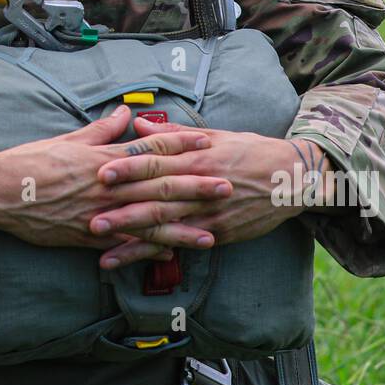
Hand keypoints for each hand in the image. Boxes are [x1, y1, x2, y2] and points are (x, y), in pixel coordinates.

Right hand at [0, 105, 232, 267]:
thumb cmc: (31, 161)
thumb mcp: (68, 138)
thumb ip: (101, 130)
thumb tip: (126, 112)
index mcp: (104, 157)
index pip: (150, 148)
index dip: (181, 145)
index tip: (208, 141)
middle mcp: (107, 185)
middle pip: (159, 184)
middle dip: (195, 186)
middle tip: (227, 185)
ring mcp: (100, 213)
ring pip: (148, 221)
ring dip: (182, 227)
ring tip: (211, 232)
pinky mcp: (88, 236)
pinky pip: (125, 245)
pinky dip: (149, 250)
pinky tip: (171, 256)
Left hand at [89, 119, 319, 264]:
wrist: (293, 177)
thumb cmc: (251, 151)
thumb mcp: (215, 135)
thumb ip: (173, 134)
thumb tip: (137, 124)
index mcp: (197, 157)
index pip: (156, 161)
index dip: (128, 168)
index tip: (100, 172)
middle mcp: (201, 185)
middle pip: (156, 198)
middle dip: (123, 209)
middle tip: (90, 218)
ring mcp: (210, 212)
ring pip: (166, 227)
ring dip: (134, 239)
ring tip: (104, 248)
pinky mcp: (218, 232)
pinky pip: (184, 243)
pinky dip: (160, 253)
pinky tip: (138, 261)